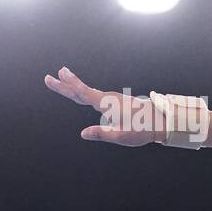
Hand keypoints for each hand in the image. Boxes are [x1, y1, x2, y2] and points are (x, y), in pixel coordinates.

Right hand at [44, 66, 162, 145]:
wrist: (162, 121)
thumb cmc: (143, 129)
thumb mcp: (122, 135)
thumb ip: (102, 133)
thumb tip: (83, 133)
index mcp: (107, 104)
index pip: (82, 93)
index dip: (68, 85)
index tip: (56, 74)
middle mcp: (108, 98)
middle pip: (82, 90)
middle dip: (65, 84)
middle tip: (49, 77)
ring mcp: (113, 99)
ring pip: (89, 92)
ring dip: (74, 86)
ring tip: (62, 79)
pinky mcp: (116, 103)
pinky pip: (96, 96)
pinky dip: (85, 93)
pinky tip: (83, 95)